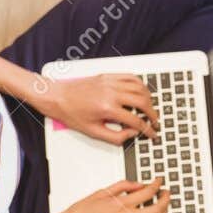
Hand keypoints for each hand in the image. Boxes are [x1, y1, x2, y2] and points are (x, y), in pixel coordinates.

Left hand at [39, 74, 158, 143]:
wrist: (58, 97)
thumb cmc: (72, 113)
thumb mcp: (93, 132)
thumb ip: (116, 137)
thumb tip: (131, 134)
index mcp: (107, 109)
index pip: (136, 121)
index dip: (147, 130)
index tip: (152, 134)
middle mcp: (111, 93)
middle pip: (143, 102)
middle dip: (153, 114)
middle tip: (155, 122)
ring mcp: (111, 82)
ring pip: (140, 88)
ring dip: (149, 99)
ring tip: (149, 109)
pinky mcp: (108, 76)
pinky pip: (131, 77)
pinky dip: (141, 84)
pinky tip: (142, 92)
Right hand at [51, 177, 169, 212]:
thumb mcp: (101, 193)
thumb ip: (122, 187)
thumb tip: (138, 185)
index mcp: (120, 204)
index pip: (148, 192)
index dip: (157, 185)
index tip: (159, 182)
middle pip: (157, 209)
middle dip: (166, 199)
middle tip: (166, 194)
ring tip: (162, 209)